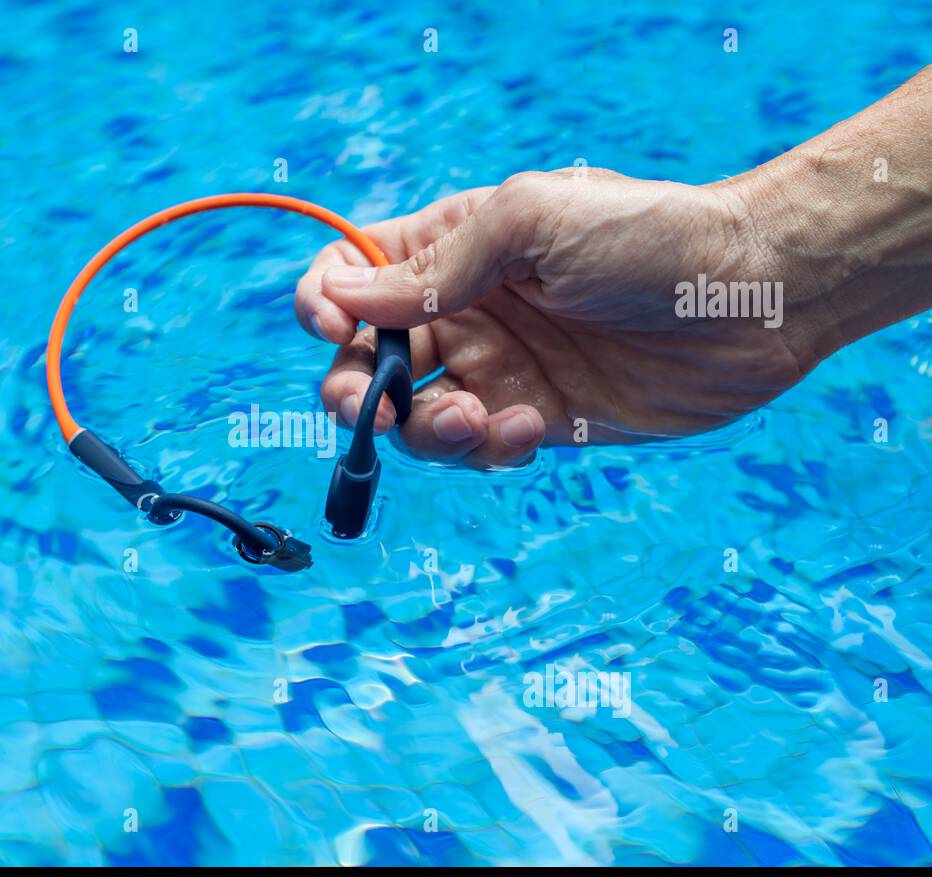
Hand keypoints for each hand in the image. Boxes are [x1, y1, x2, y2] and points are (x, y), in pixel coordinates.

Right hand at [294, 170, 801, 467]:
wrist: (753, 300)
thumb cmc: (651, 235)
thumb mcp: (534, 223)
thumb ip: (437, 263)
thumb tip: (342, 293)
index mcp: (450, 247)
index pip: (350, 274)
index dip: (324, 302)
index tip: (335, 328)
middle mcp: (461, 310)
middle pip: (362, 361)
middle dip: (355, 391)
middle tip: (375, 407)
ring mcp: (494, 369)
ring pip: (411, 420)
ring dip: (424, 431)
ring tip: (480, 420)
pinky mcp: (532, 422)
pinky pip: (474, 452)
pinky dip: (484, 451)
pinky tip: (528, 430)